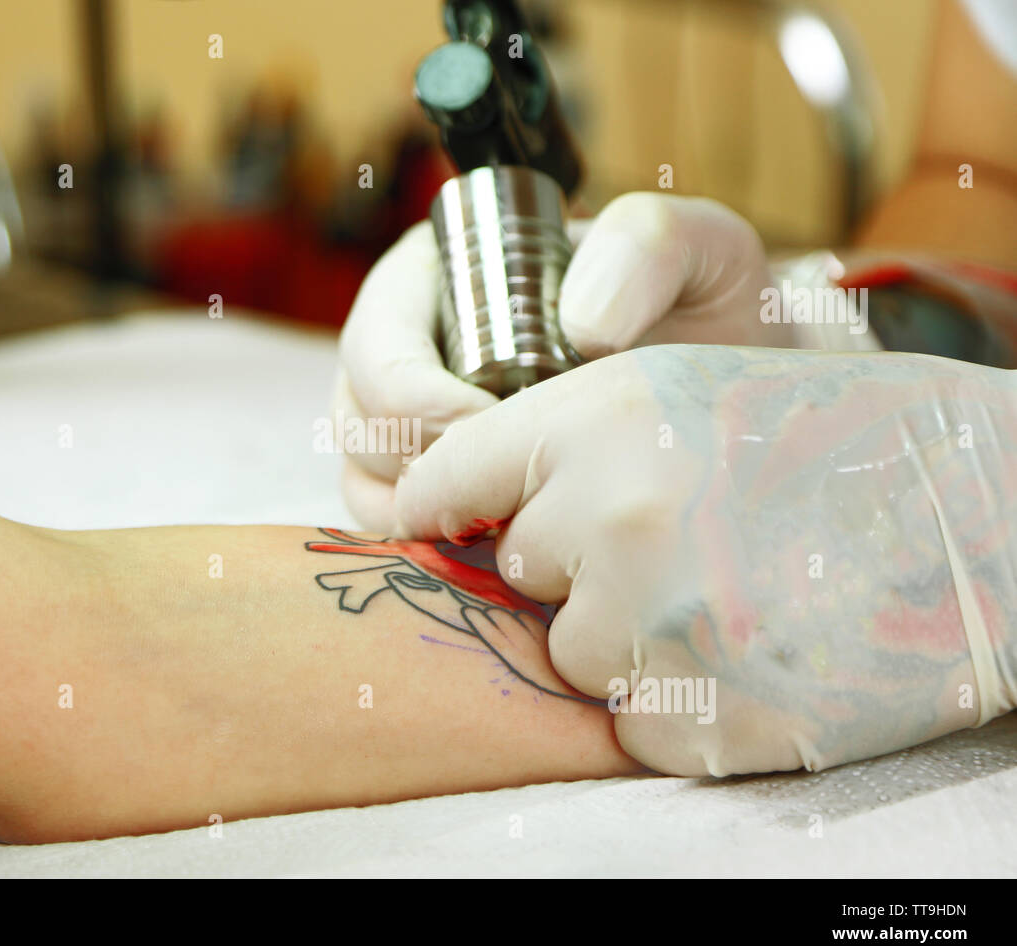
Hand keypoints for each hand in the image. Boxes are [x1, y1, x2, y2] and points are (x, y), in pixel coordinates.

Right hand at [336, 194, 785, 530]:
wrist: (721, 394)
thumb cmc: (700, 309)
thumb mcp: (694, 249)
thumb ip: (646, 246)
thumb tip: (578, 326)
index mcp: (433, 285)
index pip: (378, 353)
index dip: (418, 403)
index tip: (495, 431)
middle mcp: (405, 360)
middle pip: (360, 428)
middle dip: (422, 470)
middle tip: (506, 493)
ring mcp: (412, 433)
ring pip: (367, 488)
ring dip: (423, 521)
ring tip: (508, 529)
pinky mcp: (439, 495)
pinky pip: (404, 534)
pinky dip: (440, 556)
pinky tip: (507, 562)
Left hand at [393, 343, 1016, 775]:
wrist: (979, 512)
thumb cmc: (823, 443)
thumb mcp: (680, 394)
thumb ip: (559, 443)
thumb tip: (440, 509)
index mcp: (599, 416)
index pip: (446, 476)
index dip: (445, 505)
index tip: (440, 522)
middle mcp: (614, 512)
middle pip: (519, 575)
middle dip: (578, 570)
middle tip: (685, 543)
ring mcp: (657, 619)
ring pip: (575, 656)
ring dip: (633, 642)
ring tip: (734, 594)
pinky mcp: (700, 713)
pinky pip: (635, 722)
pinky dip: (684, 704)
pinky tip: (759, 650)